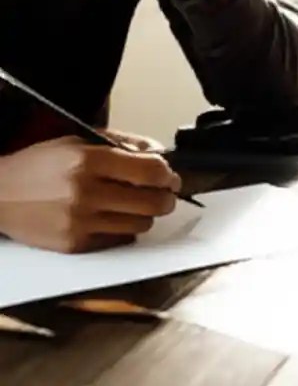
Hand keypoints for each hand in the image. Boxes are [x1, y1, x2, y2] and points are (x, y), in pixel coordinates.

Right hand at [0, 136, 180, 253]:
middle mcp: (86, 192)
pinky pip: (119, 240)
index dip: (168, 175)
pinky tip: (112, 218)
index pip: (150, 170)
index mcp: (88, 161)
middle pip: (152, 202)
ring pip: (141, 224)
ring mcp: (79, 222)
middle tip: (163, 194)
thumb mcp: (78, 141)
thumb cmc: (39, 164)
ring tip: (135, 205)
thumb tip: (159, 152)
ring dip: (146, 215)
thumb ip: (123, 143)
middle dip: (166, 198)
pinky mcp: (74, 245)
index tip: (170, 176)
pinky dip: (123, 229)